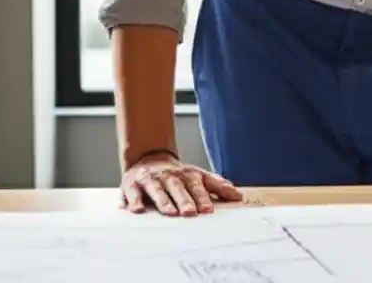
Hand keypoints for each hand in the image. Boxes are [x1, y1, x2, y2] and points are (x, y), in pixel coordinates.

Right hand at [119, 152, 243, 215]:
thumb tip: (238, 196)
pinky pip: (132, 192)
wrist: (149, 158)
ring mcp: (151, 179)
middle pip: (178, 188)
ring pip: (158, 190)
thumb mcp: (198, 176)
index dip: (202, 197)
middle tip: (190, 213)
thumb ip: (218, 186)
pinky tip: (137, 210)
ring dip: (164, 201)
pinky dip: (134, 200)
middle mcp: (170, 176)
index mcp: (187, 175)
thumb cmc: (177, 175)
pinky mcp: (132, 184)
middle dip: (185, 200)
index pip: (197, 186)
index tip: (208, 210)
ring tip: (170, 212)